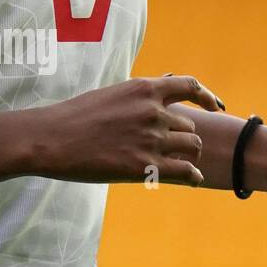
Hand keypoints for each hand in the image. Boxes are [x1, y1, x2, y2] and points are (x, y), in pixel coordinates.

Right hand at [31, 75, 222, 185]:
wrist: (52, 139)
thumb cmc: (75, 117)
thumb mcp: (111, 95)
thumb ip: (137, 97)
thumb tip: (156, 94)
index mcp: (144, 89)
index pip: (190, 86)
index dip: (207, 97)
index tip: (214, 107)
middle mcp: (153, 111)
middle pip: (188, 126)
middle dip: (183, 137)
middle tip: (171, 149)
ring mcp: (152, 139)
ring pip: (191, 146)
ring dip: (188, 155)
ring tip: (181, 163)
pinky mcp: (146, 166)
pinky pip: (186, 171)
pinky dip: (193, 176)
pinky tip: (193, 180)